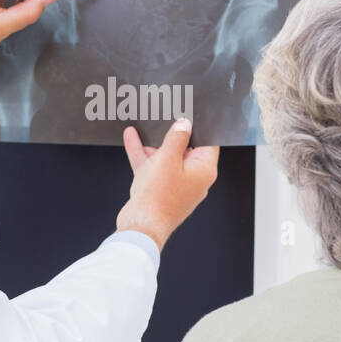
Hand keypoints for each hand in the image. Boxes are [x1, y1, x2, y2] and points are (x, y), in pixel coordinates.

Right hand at [115, 119, 219, 251]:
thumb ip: (176, 138)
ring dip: (154, 144)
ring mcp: (176, 185)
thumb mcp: (167, 158)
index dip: (200, 128)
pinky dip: (144, 154)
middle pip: (186, 149)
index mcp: (203, 171)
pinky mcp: (160, 190)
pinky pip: (153, 167)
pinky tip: (132, 138)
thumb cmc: (158, 198)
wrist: (140, 226)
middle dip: (172, 135)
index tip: (190, 116)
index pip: (208, 143)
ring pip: (166, 158)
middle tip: (165, 118)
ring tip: (146, 127)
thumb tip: (184, 124)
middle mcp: (193, 178)